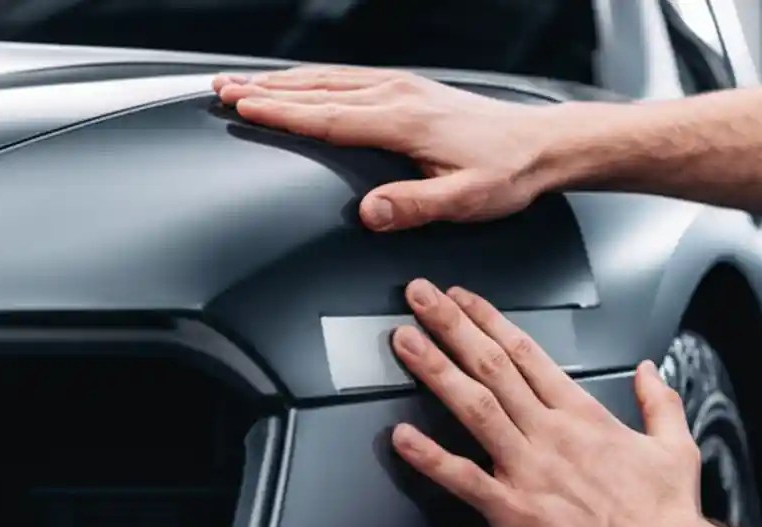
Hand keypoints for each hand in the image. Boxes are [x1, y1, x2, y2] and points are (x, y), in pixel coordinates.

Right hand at [212, 66, 555, 230]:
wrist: (540, 144)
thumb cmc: (505, 172)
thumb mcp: (465, 200)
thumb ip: (414, 206)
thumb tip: (370, 212)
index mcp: (403, 121)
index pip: (327, 118)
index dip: (280, 114)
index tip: (242, 108)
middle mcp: (398, 95)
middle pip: (316, 90)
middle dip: (265, 90)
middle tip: (221, 89)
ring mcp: (402, 87)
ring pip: (327, 80)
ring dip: (281, 81)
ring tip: (241, 83)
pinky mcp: (408, 88)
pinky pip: (345, 78)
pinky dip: (311, 80)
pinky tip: (296, 83)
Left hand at [388, 278, 714, 526]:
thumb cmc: (668, 517)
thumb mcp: (675, 446)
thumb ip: (658, 402)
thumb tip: (649, 373)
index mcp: (583, 416)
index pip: (526, 353)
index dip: (488, 321)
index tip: (462, 300)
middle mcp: (552, 434)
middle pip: (493, 365)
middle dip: (452, 326)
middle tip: (420, 297)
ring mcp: (531, 469)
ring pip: (474, 407)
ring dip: (436, 370)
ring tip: (405, 341)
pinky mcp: (516, 512)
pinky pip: (464, 479)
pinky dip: (431, 457)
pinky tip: (402, 437)